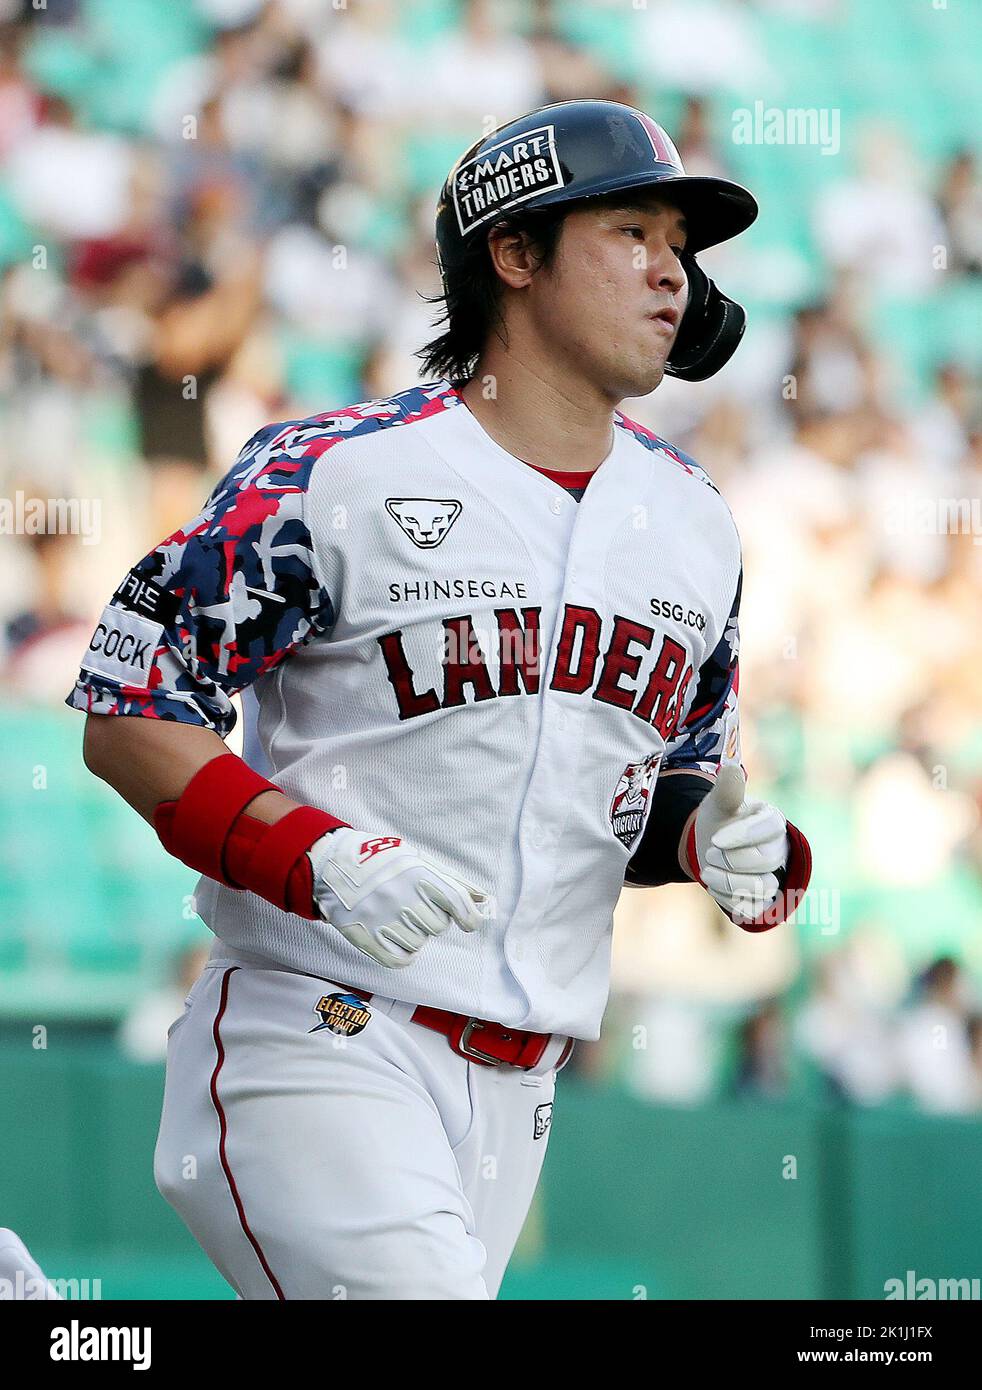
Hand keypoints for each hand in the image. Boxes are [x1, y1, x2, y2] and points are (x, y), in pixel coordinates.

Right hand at [307, 828, 490, 968]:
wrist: (333, 864)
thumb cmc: (382, 861)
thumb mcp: (417, 860)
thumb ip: (452, 880)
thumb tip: (484, 900)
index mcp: (417, 873)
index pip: (457, 902)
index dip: (469, 918)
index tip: (469, 923)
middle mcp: (401, 895)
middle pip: (438, 926)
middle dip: (431, 919)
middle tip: (412, 905)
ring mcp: (382, 917)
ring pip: (419, 943)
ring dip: (414, 935)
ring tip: (396, 916)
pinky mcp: (365, 936)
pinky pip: (399, 960)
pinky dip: (402, 954)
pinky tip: (395, 939)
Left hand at [687, 765, 787, 925]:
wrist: (711, 845)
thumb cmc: (720, 819)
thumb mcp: (719, 802)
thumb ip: (727, 789)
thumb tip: (731, 769)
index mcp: (772, 821)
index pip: (768, 829)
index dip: (741, 836)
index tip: (715, 839)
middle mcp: (778, 849)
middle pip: (766, 861)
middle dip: (731, 860)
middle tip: (708, 854)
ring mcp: (774, 876)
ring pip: (763, 887)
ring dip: (729, 882)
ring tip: (706, 873)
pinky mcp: (763, 899)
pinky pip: (756, 908)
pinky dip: (732, 902)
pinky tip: (715, 888)